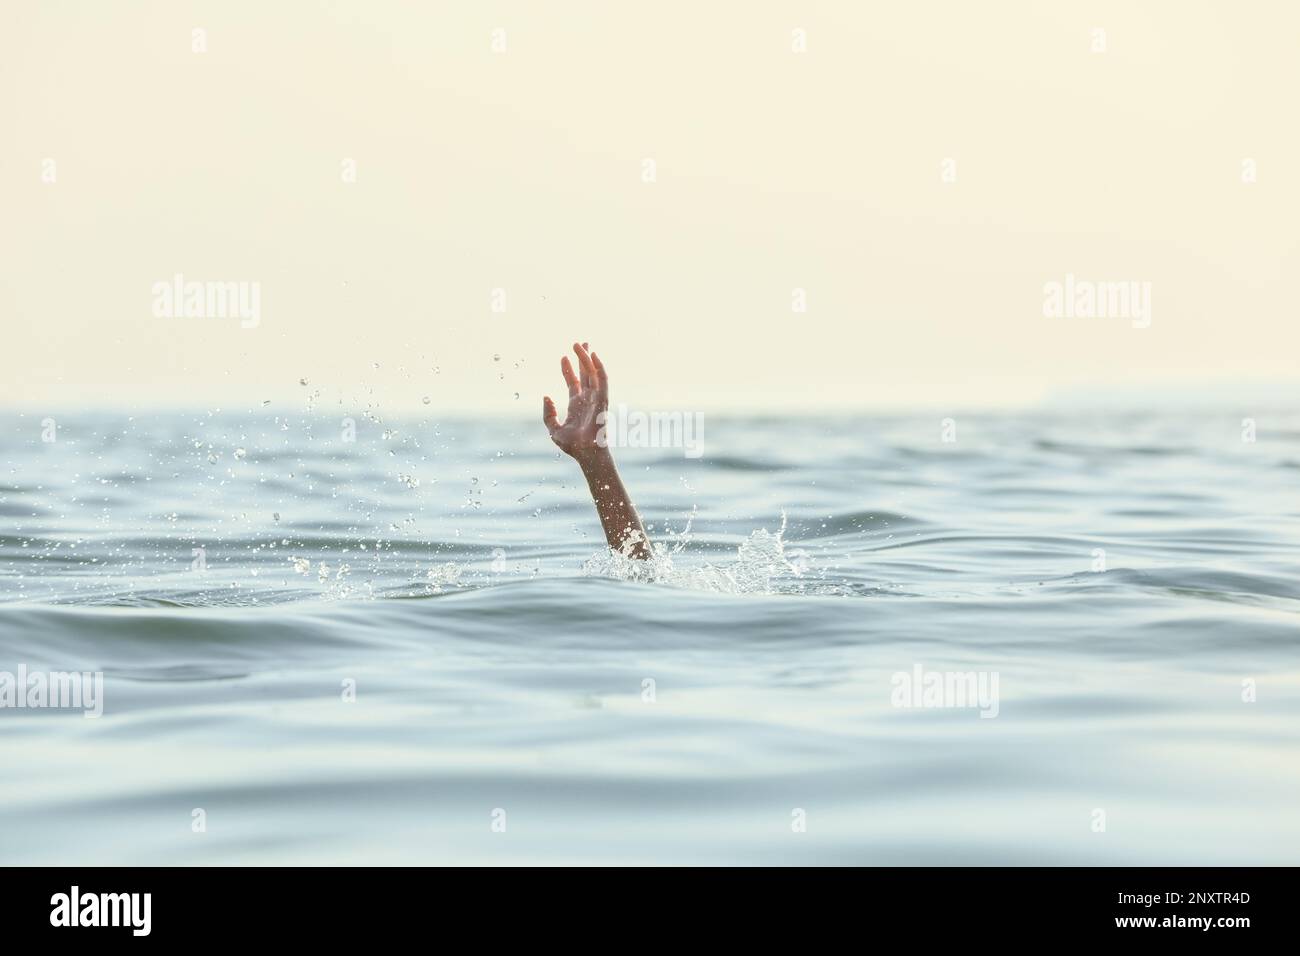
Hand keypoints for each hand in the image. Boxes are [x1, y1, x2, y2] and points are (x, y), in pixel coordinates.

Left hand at [543, 342, 608, 460]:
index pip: (573, 383)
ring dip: (587, 358)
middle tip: (578, 343)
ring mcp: (595, 398)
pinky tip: (594, 355)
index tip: (563, 357)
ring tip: (582, 343)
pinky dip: (599, 366)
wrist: (586, 453)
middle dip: (581, 358)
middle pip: (585, 374)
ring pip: (592, 373)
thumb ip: (548, 413)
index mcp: (576, 405)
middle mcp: (587, 399)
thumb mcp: (553, 429)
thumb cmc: (572, 445)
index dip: (568, 370)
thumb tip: (546, 396)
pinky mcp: (602, 399)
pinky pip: (602, 379)